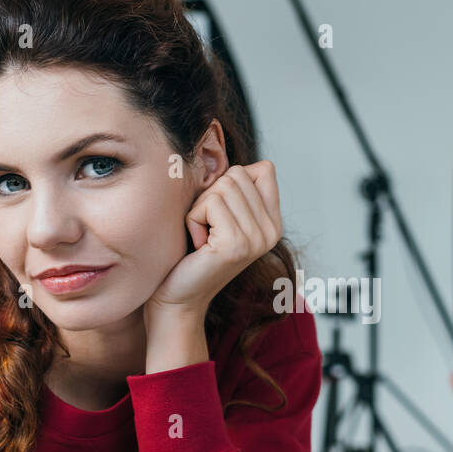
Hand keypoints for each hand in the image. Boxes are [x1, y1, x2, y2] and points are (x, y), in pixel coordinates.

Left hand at [147, 160, 282, 315]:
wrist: (178, 297)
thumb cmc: (191, 252)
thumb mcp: (221, 214)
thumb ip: (235, 189)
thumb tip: (224, 153)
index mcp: (274, 222)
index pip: (264, 169)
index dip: (231, 182)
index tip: (220, 214)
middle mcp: (272, 231)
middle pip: (238, 174)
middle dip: (211, 195)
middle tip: (207, 228)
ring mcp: (257, 239)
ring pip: (223, 186)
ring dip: (200, 208)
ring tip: (202, 237)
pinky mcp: (237, 244)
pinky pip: (209, 203)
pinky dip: (193, 219)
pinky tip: (198, 244)